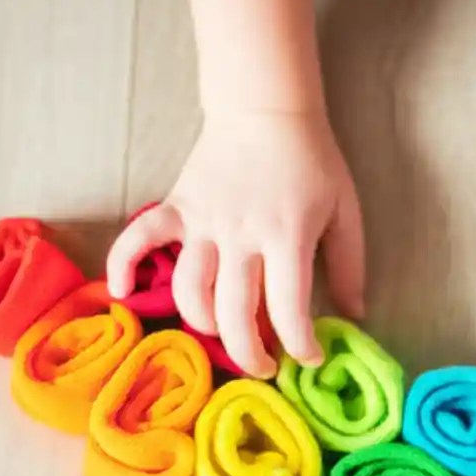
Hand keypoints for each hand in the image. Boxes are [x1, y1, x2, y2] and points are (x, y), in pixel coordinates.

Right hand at [107, 111, 363, 377]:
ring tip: (222, 336)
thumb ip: (349, 266)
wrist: (266, 108)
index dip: (299, 345)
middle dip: (249, 353)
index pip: (287, 308)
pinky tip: (121, 295)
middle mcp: (241, 234)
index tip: (307, 358)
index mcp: (287, 236)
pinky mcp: (176, 207)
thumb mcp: (345, 211)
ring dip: (202, 324)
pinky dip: (124, 266)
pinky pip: (139, 238)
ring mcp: (203, 221)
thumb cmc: (312, 162)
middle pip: (233, 312)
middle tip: (264, 368)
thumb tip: (354, 316)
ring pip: (188, 290)